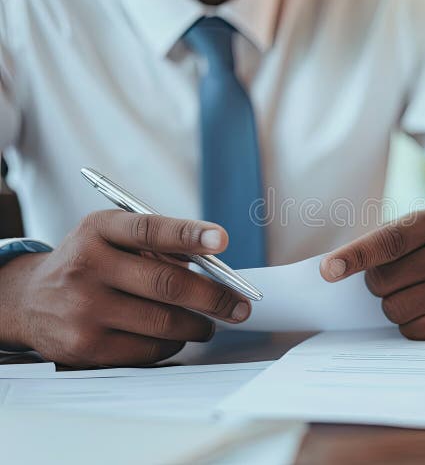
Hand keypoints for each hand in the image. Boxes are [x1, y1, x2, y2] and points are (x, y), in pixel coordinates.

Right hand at [0, 211, 251, 366]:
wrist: (29, 300)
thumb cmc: (89, 264)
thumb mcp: (111, 238)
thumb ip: (157, 245)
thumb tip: (214, 266)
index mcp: (99, 230)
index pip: (150, 229)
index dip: (189, 234)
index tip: (221, 240)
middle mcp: (88, 266)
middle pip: (167, 284)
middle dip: (215, 297)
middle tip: (240, 305)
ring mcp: (84, 309)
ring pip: (165, 322)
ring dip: (199, 325)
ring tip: (209, 323)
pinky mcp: (86, 346)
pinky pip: (150, 350)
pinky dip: (173, 344)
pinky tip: (174, 336)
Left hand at [320, 209, 424, 339]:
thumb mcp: (419, 230)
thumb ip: (382, 241)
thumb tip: (335, 268)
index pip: (388, 241)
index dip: (355, 256)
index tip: (329, 270)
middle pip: (382, 281)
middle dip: (380, 283)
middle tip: (403, 276)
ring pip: (393, 309)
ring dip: (395, 304)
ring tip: (418, 292)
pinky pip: (411, 331)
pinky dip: (411, 323)